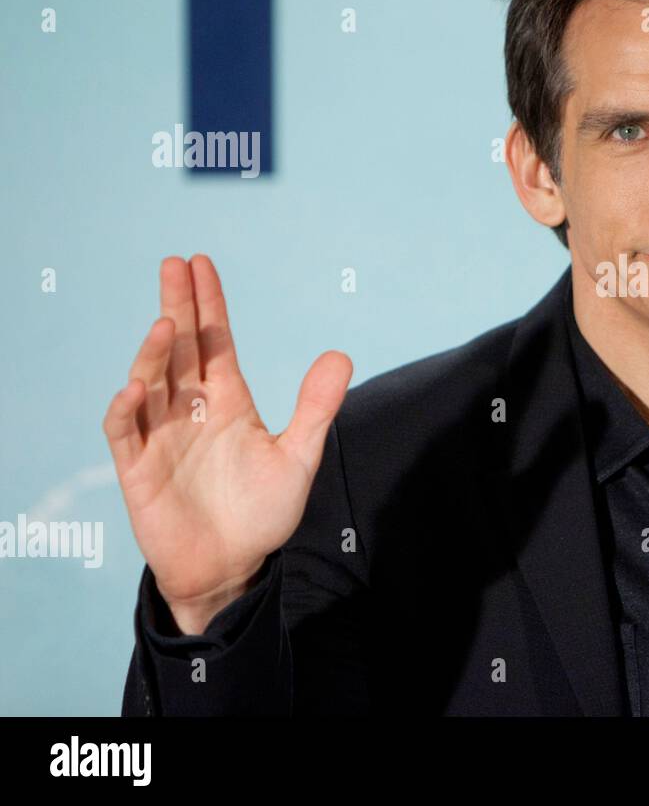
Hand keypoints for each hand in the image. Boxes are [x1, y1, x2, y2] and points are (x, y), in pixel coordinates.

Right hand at [103, 255, 351, 632]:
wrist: (231, 568)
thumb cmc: (262, 514)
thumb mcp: (298, 457)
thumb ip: (315, 408)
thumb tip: (340, 355)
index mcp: (228, 401)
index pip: (215, 342)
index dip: (208, 304)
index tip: (200, 264)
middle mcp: (191, 410)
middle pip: (180, 349)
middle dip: (178, 307)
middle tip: (174, 264)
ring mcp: (160, 437)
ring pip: (151, 382)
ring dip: (155, 353)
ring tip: (167, 323)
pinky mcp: (138, 470)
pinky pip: (123, 432)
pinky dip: (125, 410)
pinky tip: (136, 388)